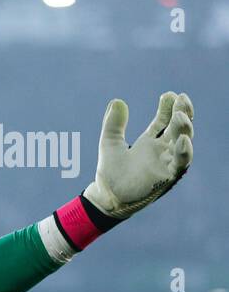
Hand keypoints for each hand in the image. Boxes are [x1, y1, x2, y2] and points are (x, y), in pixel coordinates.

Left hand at [86, 92, 193, 218]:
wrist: (106, 197)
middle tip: (180, 99)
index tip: (169, 94)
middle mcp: (161, 150)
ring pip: (183, 141)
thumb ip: (113, 124)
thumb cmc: (110, 172)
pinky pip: (181, 162)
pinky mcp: (167, 176)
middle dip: (182, 112)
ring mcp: (166, 162)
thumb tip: (117, 101)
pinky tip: (183, 139)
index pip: (165, 121)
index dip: (169, 107)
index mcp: (150, 142)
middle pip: (179, 127)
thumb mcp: (109, 143)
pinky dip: (184, 151)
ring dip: (184, 128)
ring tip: (180, 115)